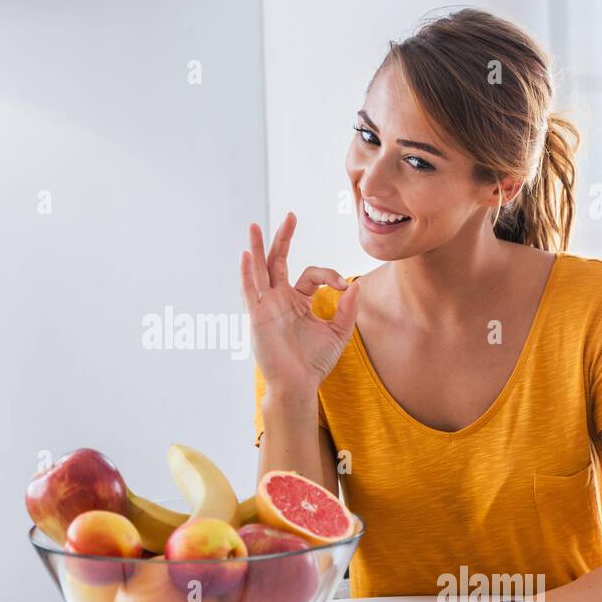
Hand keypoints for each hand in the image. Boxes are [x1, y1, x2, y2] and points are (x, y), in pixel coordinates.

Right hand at [238, 213, 360, 396]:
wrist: (298, 385)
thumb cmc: (314, 362)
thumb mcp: (338, 332)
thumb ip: (347, 309)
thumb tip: (355, 285)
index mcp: (297, 301)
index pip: (311, 274)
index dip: (329, 275)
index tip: (343, 287)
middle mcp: (279, 299)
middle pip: (278, 261)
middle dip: (283, 239)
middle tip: (290, 216)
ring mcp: (266, 306)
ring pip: (260, 270)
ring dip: (258, 248)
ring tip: (255, 226)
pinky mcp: (257, 316)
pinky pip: (250, 290)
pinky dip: (247, 272)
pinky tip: (246, 255)